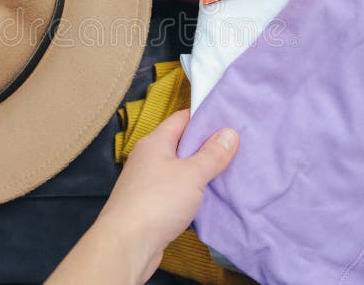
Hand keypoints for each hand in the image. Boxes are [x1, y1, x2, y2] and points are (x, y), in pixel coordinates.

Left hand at [47, 109, 238, 284]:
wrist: (126, 245)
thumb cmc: (157, 202)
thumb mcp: (192, 174)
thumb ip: (212, 154)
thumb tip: (228, 133)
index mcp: (155, 142)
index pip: (182, 119)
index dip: (205, 118)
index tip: (230, 121)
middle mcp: (148, 158)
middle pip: (182, 144)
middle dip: (207, 147)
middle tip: (237, 149)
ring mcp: (147, 182)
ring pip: (180, 170)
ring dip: (201, 173)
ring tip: (229, 173)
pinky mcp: (150, 205)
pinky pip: (176, 191)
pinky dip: (192, 193)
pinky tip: (210, 199)